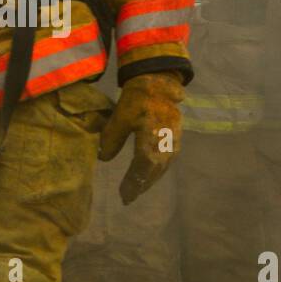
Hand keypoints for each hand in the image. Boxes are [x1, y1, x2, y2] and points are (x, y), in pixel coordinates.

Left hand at [98, 72, 183, 204]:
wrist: (159, 84)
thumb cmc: (137, 100)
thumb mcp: (119, 117)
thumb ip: (111, 139)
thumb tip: (103, 158)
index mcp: (151, 139)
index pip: (141, 168)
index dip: (133, 183)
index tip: (123, 195)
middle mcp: (165, 144)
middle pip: (153, 172)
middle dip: (140, 186)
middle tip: (128, 197)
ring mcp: (173, 143)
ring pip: (161, 168)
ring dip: (149, 180)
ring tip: (137, 189)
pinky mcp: (176, 139)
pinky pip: (167, 161)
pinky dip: (157, 171)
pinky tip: (149, 175)